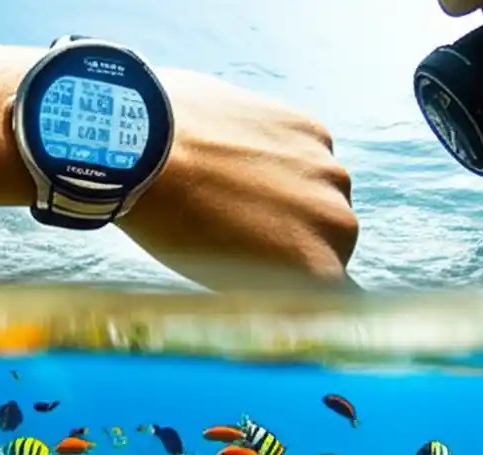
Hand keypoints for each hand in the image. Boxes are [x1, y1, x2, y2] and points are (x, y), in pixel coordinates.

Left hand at [117, 69, 358, 290]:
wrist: (144, 147)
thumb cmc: (173, 227)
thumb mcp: (223, 277)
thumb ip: (270, 284)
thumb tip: (287, 287)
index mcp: (320, 273)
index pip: (334, 295)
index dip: (304, 288)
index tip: (276, 278)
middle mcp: (337, 224)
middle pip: (333, 240)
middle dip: (300, 238)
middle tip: (246, 228)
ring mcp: (328, 173)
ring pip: (324, 193)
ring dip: (296, 193)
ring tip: (238, 185)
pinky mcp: (312, 130)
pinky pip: (309, 153)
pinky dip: (285, 156)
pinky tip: (241, 153)